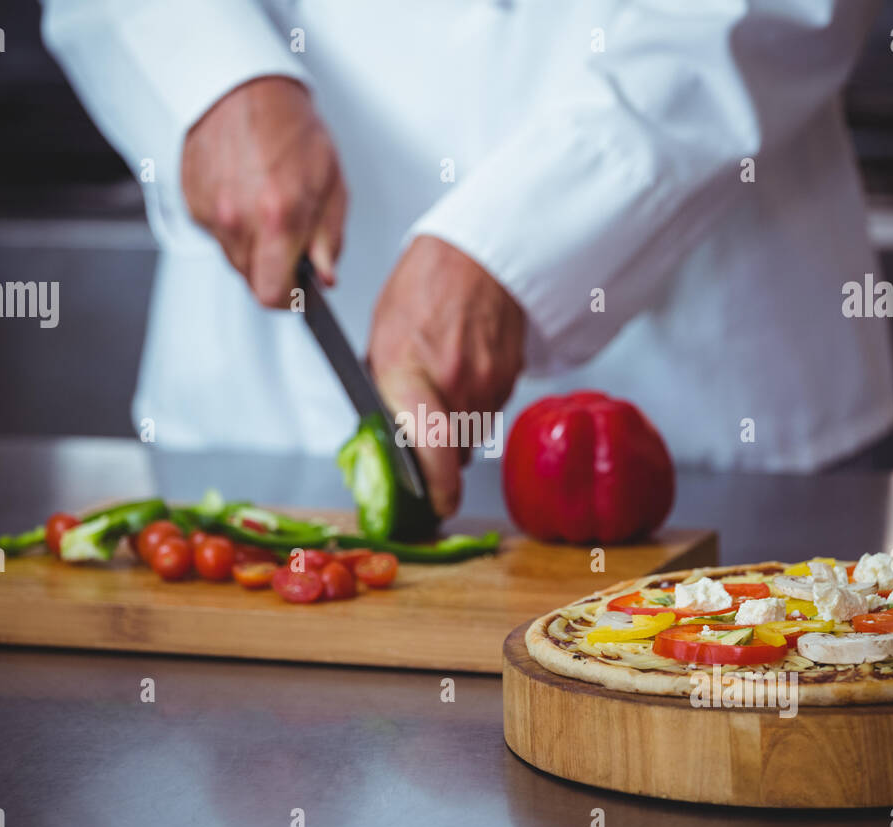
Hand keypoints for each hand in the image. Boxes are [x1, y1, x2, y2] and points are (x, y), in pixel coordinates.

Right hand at [182, 77, 345, 305]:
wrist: (241, 88)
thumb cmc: (289, 127)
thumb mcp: (331, 182)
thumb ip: (329, 238)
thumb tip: (325, 276)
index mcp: (279, 218)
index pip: (273, 295)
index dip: (289, 298)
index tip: (299, 288)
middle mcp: (239, 220)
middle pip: (252, 281)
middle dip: (273, 269)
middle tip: (288, 238)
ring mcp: (210, 213)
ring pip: (233, 258)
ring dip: (252, 247)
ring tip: (266, 207)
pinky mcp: (191, 204)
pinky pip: (216, 234)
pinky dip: (231, 225)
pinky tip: (244, 194)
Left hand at [368, 236, 524, 517]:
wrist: (476, 255)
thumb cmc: (423, 288)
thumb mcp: (381, 340)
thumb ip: (385, 393)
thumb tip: (386, 437)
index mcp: (411, 377)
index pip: (431, 456)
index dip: (437, 491)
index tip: (435, 506)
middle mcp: (455, 386)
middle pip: (453, 454)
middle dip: (439, 455)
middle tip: (423, 435)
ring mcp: (487, 384)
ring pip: (473, 434)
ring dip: (457, 426)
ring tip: (443, 386)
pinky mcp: (510, 379)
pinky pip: (489, 410)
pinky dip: (475, 403)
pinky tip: (463, 372)